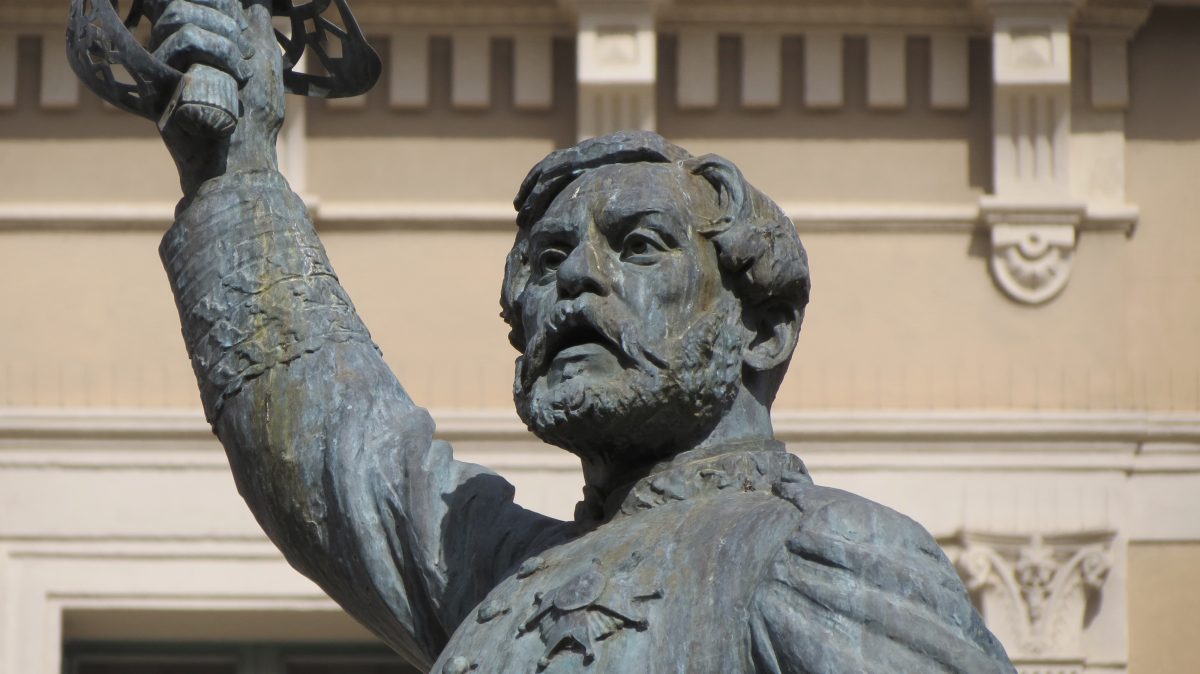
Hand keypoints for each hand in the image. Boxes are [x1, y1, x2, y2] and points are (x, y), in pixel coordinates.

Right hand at [147, 0, 284, 195]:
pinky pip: (180, 44)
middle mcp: (169, 53)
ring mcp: (160, 68)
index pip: (185, 3)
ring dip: (223, 37)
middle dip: (221, 16)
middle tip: (247, 49)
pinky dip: (217, 51)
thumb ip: (258, 30)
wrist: (246, 159)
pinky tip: (239, 77)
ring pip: (178, 19)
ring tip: (245, 69)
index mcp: (191, 45)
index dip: (215, 4)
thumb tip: (255, 3)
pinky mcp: (157, 84)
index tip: (244, 30)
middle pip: (176, 5)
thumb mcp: (265, 65)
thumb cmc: (257, 119)